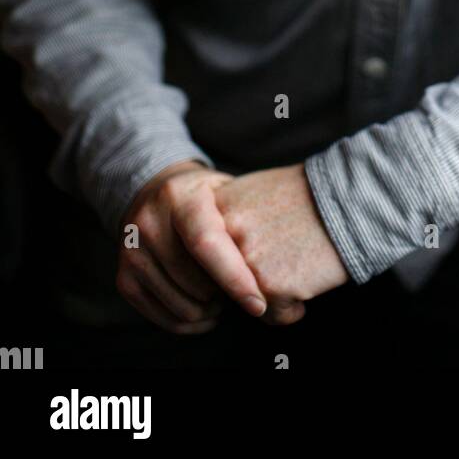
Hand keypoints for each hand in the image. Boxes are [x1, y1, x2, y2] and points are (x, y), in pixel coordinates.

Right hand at [115, 159, 271, 333]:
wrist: (153, 190)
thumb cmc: (205, 197)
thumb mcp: (225, 192)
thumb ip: (247, 222)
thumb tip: (281, 272)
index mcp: (180, 198)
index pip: (206, 244)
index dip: (234, 278)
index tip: (258, 303)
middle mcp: (149, 223)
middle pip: (196, 282)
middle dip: (226, 296)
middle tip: (243, 290)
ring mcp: (131, 253)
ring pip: (182, 305)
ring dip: (210, 311)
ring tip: (223, 296)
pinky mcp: (123, 278)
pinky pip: (164, 318)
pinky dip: (191, 323)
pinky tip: (205, 309)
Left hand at [214, 163, 349, 324]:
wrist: (350, 198)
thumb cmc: (308, 196)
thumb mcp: (257, 193)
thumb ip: (231, 220)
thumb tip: (216, 259)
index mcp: (217, 208)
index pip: (208, 259)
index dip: (234, 265)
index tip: (261, 250)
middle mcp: (225, 234)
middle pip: (226, 283)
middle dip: (253, 281)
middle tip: (283, 254)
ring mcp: (245, 260)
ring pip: (250, 301)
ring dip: (276, 292)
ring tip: (299, 260)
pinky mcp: (271, 285)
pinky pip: (275, 314)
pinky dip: (294, 304)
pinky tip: (309, 274)